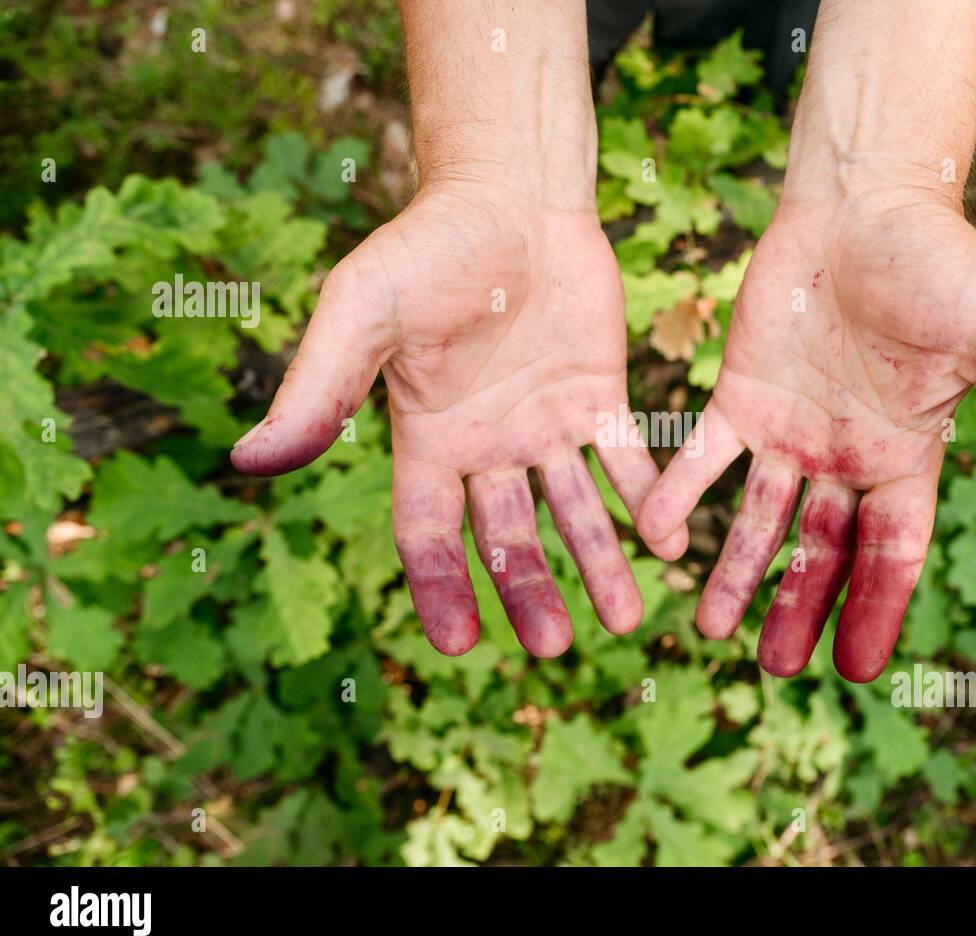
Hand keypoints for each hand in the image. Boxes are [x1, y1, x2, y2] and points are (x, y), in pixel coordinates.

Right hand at [232, 183, 685, 656]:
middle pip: (508, 539)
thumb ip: (320, 388)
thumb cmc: (427, 247)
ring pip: (572, 511)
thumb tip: (250, 460)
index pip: (429, 533)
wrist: (510, 192)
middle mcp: (487, 445)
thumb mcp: (363, 315)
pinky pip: (627, 460)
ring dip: (599, 563)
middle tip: (556, 646)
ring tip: (627, 619)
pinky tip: (668, 544)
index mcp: (427, 439)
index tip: (457, 643)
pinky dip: (646, 500)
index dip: (440, 588)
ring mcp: (546, 424)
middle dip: (531, 591)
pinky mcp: (600, 396)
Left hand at [636, 189, 975, 681]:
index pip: (892, 550)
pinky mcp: (740, 395)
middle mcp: (846, 456)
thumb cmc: (940, 263)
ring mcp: (790, 429)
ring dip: (736, 572)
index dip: (877, 607)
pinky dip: (678, 494)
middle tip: (774, 668)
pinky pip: (702, 457)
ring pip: (760, 519)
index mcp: (908, 455)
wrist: (864, 199)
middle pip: (822, 551)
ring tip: (710, 631)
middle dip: (800, 606)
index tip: (855, 668)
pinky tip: (655, 535)